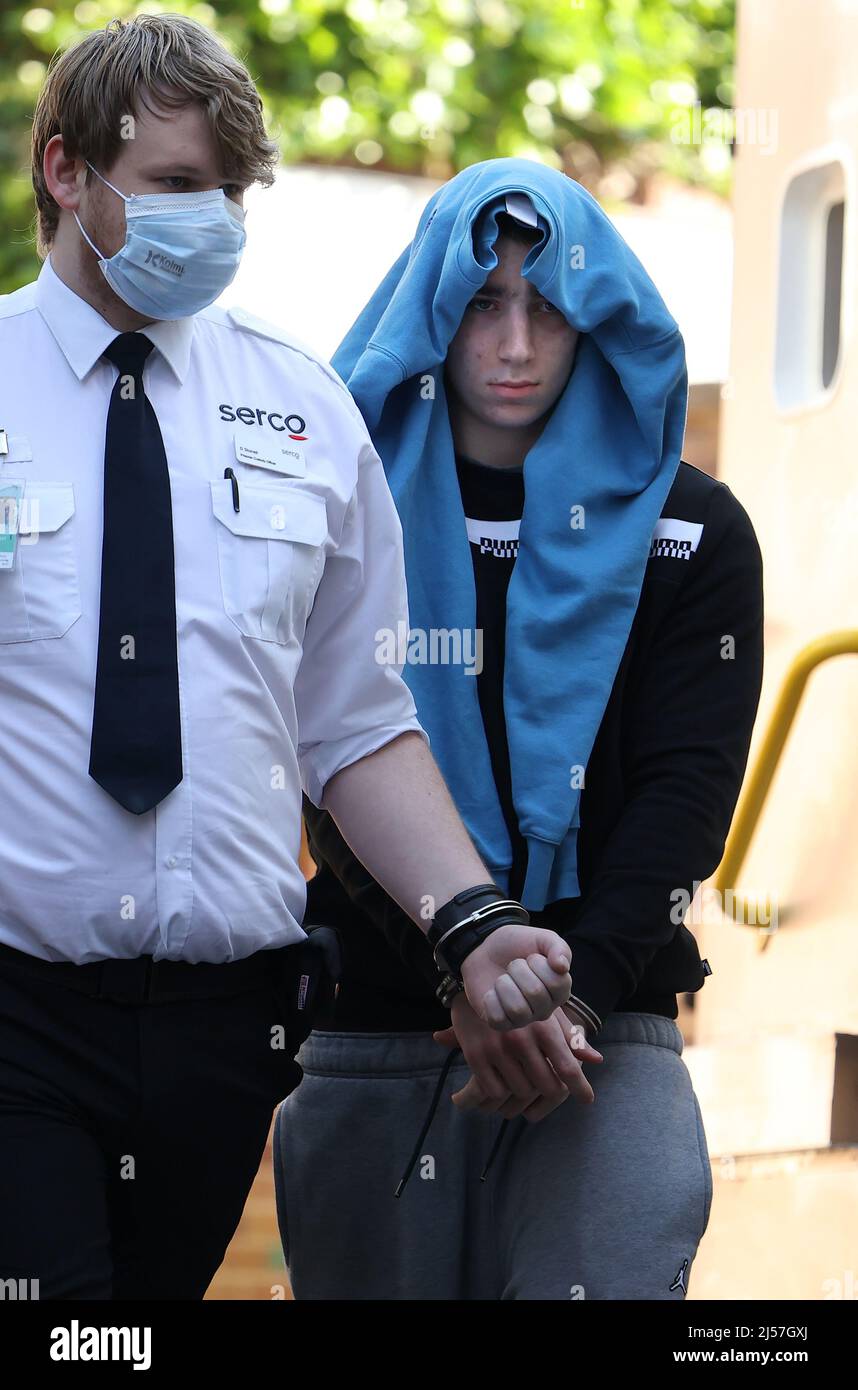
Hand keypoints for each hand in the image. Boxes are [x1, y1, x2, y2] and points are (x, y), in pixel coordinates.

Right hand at [433, 994, 603, 1122]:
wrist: (475, 979)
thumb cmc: (519, 999)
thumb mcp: (546, 1013)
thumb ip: (570, 1037)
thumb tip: (597, 1059)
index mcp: (543, 1027)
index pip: (567, 1066)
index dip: (580, 1087)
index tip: (587, 1099)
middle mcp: (521, 1038)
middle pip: (547, 1086)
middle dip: (551, 1093)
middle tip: (548, 1090)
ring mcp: (496, 1047)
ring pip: (521, 1091)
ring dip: (524, 1095)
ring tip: (524, 1087)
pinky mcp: (475, 1054)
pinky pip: (494, 1091)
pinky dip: (500, 1094)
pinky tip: (502, 1085)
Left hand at [459, 924, 571, 1029]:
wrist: (486, 949)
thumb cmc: (518, 945)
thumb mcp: (541, 937)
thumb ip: (558, 947)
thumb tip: (562, 966)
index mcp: (560, 990)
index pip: (557, 983)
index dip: (538, 964)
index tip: (531, 957)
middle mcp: (545, 1009)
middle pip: (534, 993)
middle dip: (518, 970)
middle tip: (514, 965)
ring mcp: (524, 1019)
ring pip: (516, 1008)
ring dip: (504, 984)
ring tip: (503, 978)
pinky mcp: (502, 1024)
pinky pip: (498, 1018)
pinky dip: (491, 1000)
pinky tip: (493, 992)